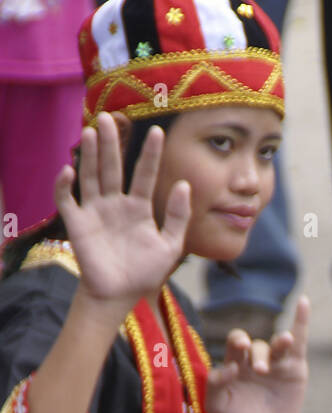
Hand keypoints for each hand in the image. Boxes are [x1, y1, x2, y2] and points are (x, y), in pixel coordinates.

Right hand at [56, 113, 190, 311]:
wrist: (119, 295)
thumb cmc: (145, 273)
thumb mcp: (170, 246)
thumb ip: (178, 218)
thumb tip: (185, 185)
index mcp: (139, 207)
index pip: (145, 174)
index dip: (151, 154)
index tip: (159, 132)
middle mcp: (116, 204)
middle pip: (113, 167)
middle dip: (111, 143)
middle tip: (109, 117)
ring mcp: (95, 211)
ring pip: (91, 176)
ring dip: (90, 154)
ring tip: (91, 131)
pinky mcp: (77, 223)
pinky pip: (67, 200)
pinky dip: (64, 185)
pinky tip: (70, 171)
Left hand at [205, 295, 309, 412]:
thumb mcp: (217, 407)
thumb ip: (213, 385)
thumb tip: (230, 367)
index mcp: (235, 363)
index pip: (235, 343)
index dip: (235, 347)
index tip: (236, 370)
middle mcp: (254, 358)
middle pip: (255, 343)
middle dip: (255, 352)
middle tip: (260, 370)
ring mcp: (276, 362)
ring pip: (276, 344)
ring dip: (278, 344)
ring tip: (281, 349)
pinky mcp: (295, 367)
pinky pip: (300, 340)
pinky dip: (301, 320)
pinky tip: (303, 301)